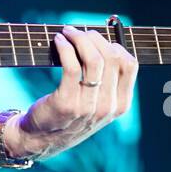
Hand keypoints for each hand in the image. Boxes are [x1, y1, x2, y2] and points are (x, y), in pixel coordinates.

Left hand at [5, 25, 138, 160]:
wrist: (40, 139)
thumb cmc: (68, 113)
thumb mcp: (96, 103)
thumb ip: (105, 80)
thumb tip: (103, 40)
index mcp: (120, 105)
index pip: (130, 64)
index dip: (114, 44)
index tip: (97, 40)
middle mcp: (108, 107)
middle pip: (112, 57)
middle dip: (94, 37)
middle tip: (78, 32)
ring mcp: (88, 107)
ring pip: (93, 59)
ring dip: (79, 38)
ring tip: (67, 32)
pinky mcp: (66, 103)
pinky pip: (71, 66)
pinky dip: (65, 47)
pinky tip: (58, 41)